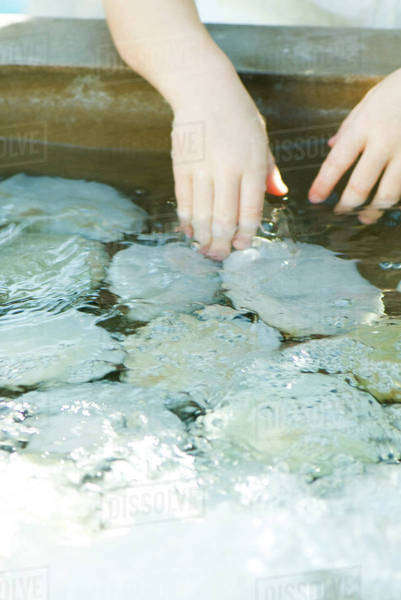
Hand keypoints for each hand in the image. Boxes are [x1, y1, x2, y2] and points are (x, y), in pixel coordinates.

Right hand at [172, 61, 286, 260]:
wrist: (203, 87)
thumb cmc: (237, 113)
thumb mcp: (262, 138)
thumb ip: (269, 169)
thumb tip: (279, 193)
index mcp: (253, 163)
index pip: (251, 210)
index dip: (246, 234)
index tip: (242, 247)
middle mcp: (229, 168)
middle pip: (225, 218)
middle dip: (222, 244)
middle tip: (220, 257)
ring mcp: (203, 168)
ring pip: (203, 214)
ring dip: (203, 237)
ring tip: (205, 250)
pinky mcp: (182, 165)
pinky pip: (184, 201)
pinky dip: (187, 220)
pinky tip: (190, 231)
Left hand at [309, 68, 400, 223]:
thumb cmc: (400, 88)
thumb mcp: (369, 100)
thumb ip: (349, 125)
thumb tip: (331, 146)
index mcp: (364, 127)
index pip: (336, 163)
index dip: (323, 185)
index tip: (314, 198)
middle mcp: (384, 143)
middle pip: (360, 186)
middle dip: (346, 206)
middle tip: (339, 213)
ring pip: (388, 194)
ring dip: (374, 211)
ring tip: (365, 217)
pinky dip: (396, 199)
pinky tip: (389, 204)